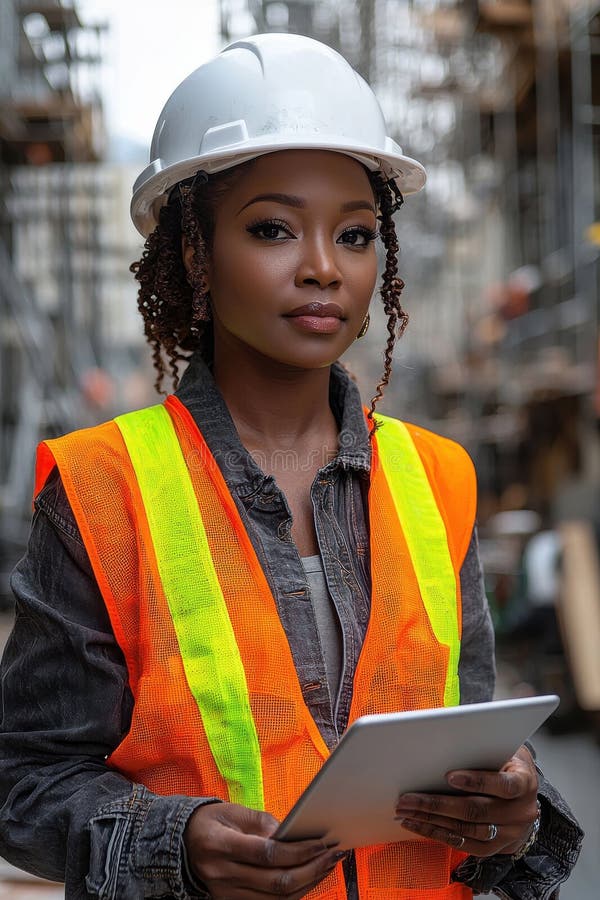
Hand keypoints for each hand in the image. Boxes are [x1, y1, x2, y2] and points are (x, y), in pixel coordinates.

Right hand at [184, 802, 344, 897]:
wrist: (181, 843)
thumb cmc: (210, 822)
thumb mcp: (233, 811)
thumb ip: (264, 823)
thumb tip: (294, 836)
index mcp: (221, 845)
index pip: (267, 854)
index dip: (298, 851)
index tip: (321, 844)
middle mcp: (223, 874)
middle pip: (276, 883)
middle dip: (311, 870)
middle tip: (332, 856)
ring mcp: (226, 894)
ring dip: (307, 885)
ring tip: (326, 867)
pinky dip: (292, 895)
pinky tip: (308, 880)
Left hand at [394, 745, 538, 856]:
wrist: (524, 796)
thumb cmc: (507, 763)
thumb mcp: (504, 749)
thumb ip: (482, 749)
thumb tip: (445, 744)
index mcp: (525, 782)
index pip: (503, 785)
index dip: (476, 781)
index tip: (449, 776)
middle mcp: (520, 812)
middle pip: (476, 811)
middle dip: (437, 804)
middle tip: (408, 799)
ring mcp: (508, 834)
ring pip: (466, 830)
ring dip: (431, 821)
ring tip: (406, 812)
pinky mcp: (494, 847)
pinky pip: (462, 845)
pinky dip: (437, 834)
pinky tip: (418, 825)